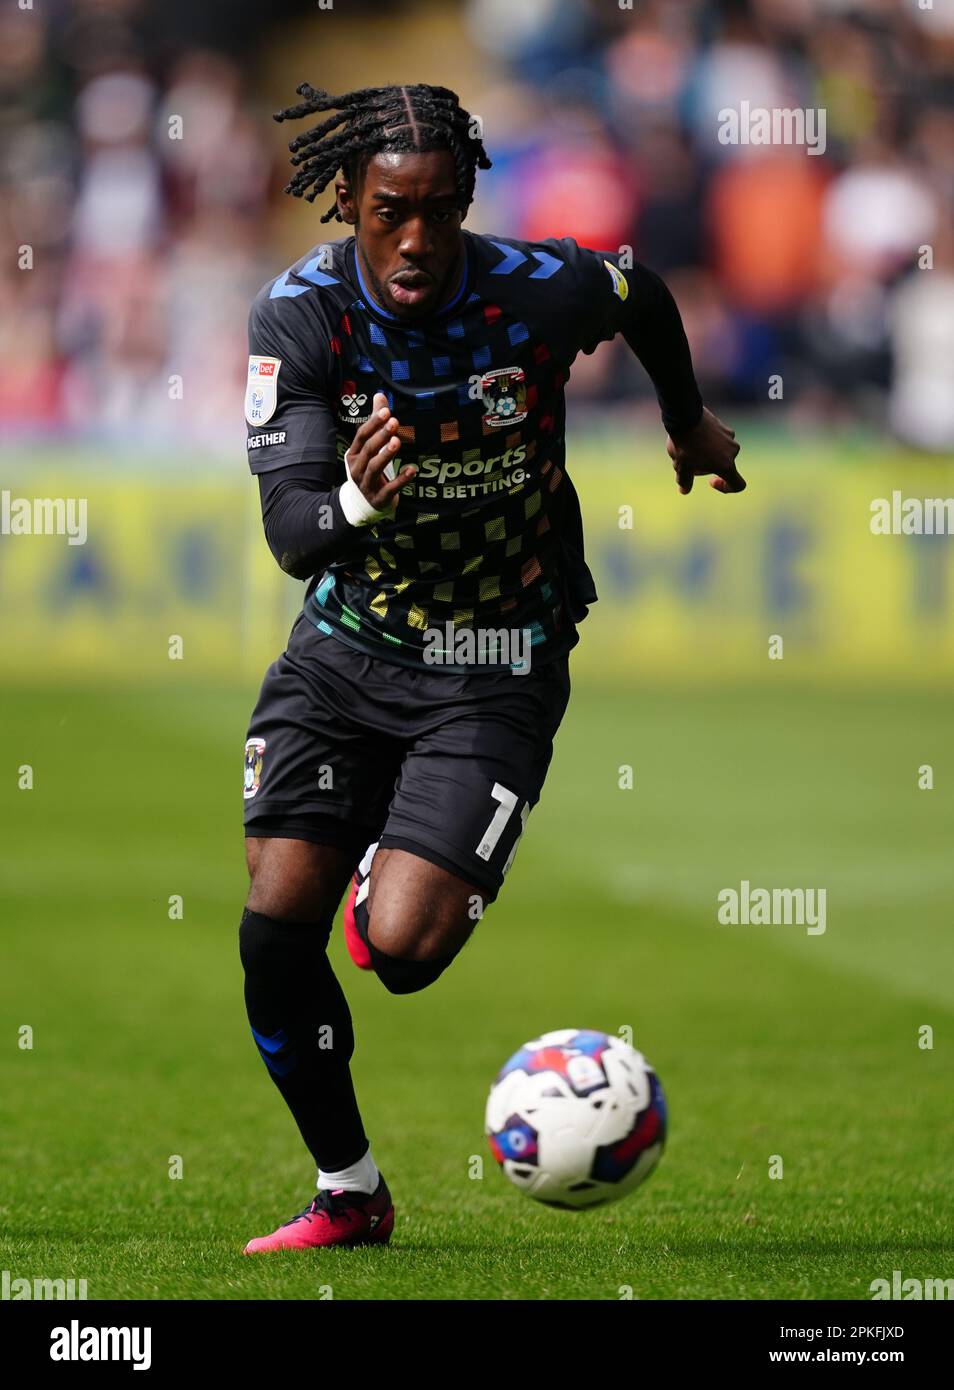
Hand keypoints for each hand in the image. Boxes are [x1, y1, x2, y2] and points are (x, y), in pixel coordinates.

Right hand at [346, 391, 416, 510]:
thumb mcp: (370, 446)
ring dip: (386, 454)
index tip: (386, 412)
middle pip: (368, 450)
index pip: (361, 436)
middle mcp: (357, 469)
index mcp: (354, 454)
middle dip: (380, 436)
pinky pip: (390, 488)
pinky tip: (412, 469)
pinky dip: (401, 480)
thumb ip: (376, 421)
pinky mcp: (379, 498)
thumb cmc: (369, 469)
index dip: (373, 424)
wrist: (364, 504)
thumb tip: (379, 395)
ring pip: (374, 468)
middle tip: (394, 423)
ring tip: (397, 441)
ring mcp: (367, 485)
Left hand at [667, 407, 744, 494]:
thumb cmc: (685, 445)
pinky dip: (708, 442)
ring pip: (720, 452)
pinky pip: (719, 440)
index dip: (727, 488)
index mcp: (726, 466)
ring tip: (688, 448)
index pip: (738, 485)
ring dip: (707, 454)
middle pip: (723, 466)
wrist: (685, 416)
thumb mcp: (681, 467)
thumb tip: (684, 490)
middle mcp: (733, 452)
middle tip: (688, 461)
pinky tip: (692, 436)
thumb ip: (685, 481)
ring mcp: (730, 438)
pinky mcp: (725, 427)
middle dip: (707, 467)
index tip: (711, 481)